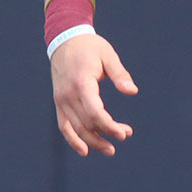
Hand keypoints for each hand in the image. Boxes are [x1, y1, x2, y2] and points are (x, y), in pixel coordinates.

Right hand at [50, 32, 138, 156]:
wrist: (65, 40)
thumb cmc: (90, 47)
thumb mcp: (108, 55)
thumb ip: (120, 74)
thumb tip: (132, 91)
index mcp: (82, 82)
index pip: (95, 112)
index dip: (109, 126)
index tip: (124, 133)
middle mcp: (68, 95)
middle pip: (87, 124)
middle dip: (106, 134)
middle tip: (126, 134)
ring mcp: (61, 100)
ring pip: (76, 129)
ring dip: (93, 142)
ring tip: (110, 149)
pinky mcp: (59, 103)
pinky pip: (64, 126)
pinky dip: (72, 140)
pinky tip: (85, 151)